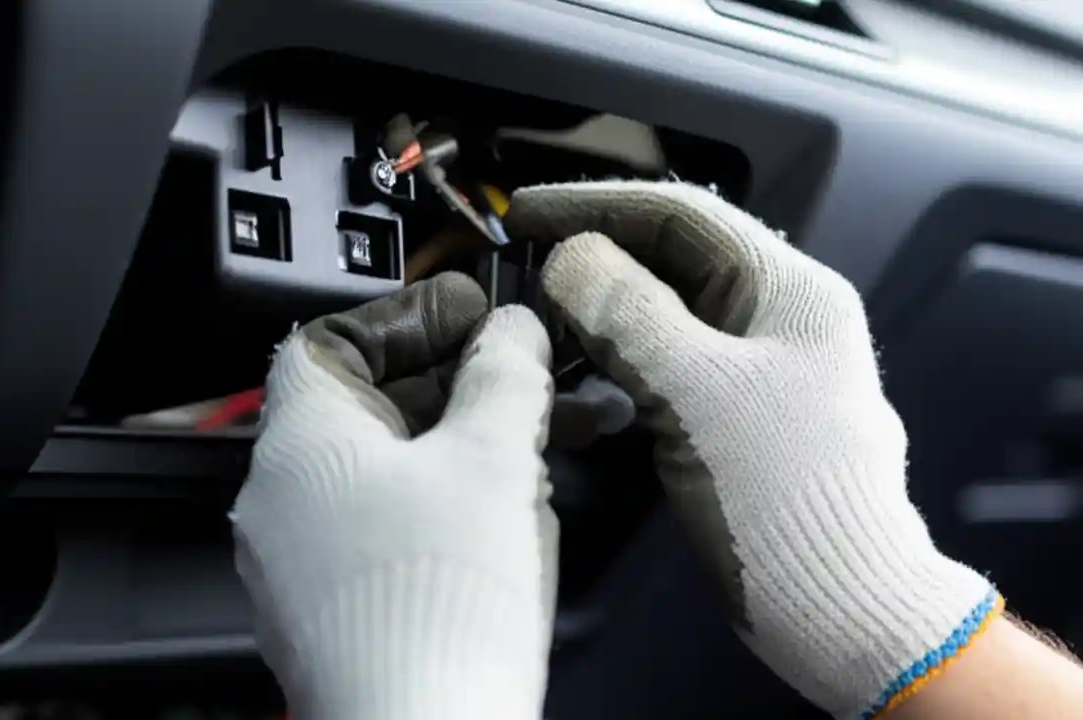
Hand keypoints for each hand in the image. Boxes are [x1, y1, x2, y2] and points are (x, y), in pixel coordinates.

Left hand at [230, 273, 557, 719]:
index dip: (407, 315)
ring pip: (392, 472)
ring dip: (468, 447)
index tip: (471, 316)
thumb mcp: (492, 458)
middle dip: (463, 385)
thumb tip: (510, 332)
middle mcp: (284, 501)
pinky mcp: (336, 613)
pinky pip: (390, 531)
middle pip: (370, 406)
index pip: (330, 339)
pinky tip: (512, 516)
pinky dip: (448, 506)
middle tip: (531, 379)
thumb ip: (504, 374)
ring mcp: (304, 564)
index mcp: (302, 442)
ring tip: (547, 446)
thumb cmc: (439, 603)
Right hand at [506, 182, 999, 718]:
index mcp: (788, 290)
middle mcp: (777, 318)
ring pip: (665, 316)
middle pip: (671, 261)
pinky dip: (619, 364)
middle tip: (526, 269)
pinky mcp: (736, 419)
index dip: (597, 204)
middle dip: (596, 259)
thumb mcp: (699, 392)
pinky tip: (582, 379)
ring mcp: (758, 370)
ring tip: (543, 324)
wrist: (840, 606)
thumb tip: (572, 258)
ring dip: (602, 314)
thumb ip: (629, 316)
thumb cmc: (785, 495)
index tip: (529, 213)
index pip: (681, 214)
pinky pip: (667, 367)